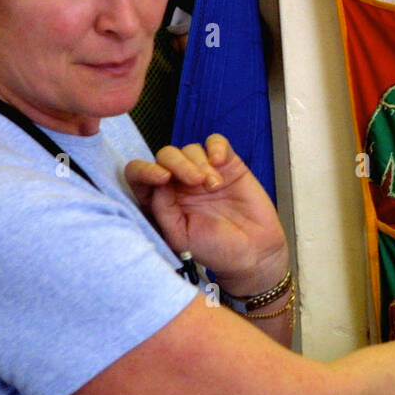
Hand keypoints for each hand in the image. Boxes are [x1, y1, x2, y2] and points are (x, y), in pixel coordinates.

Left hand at [125, 134, 286, 292]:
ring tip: (215, 186)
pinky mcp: (228, 165)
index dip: (145, 170)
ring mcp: (204, 172)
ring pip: (191, 149)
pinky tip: (221, 163)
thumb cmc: (216, 249)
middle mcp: (179, 184)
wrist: (254, 252)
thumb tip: (156, 183)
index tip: (162, 178)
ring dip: (201, 163)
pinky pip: (216, 142)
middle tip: (196, 182)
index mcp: (162, 201)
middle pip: (166, 156)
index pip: (140, 175)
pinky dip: (216, 147)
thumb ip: (162, 210)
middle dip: (178, 164)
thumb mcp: (180, 237)